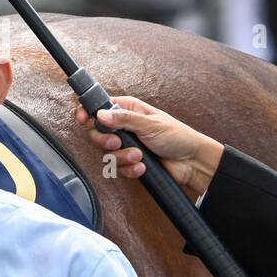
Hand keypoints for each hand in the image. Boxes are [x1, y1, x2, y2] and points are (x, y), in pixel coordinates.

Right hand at [75, 95, 223, 200]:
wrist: (193, 163)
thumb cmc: (177, 136)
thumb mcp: (151, 124)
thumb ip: (124, 119)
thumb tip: (100, 115)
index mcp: (127, 109)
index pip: (97, 107)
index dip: (86, 112)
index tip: (83, 119)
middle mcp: (122, 126)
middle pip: (96, 132)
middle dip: (104, 140)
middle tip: (117, 143)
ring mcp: (125, 145)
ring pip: (105, 152)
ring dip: (122, 157)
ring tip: (139, 156)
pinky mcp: (129, 162)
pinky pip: (117, 168)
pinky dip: (129, 169)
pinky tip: (142, 167)